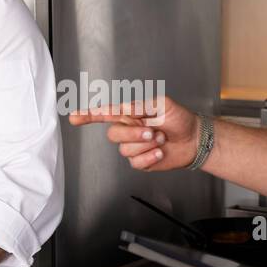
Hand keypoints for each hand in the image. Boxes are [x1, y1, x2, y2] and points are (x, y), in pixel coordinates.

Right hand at [67, 95, 199, 171]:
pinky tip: (160, 152)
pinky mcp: (141, 161)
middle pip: (113, 134)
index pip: (104, 114)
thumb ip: (142, 105)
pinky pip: (135, 162)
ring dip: (146, 145)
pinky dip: (149, 157)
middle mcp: (129, 130)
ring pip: (125, 149)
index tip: (73, 117)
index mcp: (130, 114)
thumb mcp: (163, 104)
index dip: (87, 115)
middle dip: (132, 134)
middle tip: (152, 131)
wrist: (193, 139)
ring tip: (161, 139)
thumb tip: (126, 108)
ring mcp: (133, 146)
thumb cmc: (179, 119)